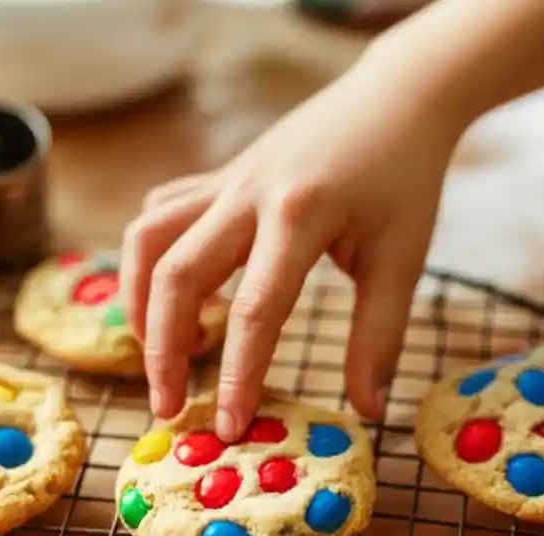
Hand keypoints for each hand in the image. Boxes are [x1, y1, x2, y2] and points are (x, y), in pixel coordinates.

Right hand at [121, 56, 460, 438]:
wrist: (396, 98)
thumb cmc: (404, 179)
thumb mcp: (402, 258)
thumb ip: (379, 337)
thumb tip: (368, 411)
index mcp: (299, 215)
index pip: (255, 311)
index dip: (237, 376)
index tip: (229, 428)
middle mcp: (247, 194)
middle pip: (176, 275)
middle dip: (161, 350)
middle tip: (169, 409)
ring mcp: (225, 180)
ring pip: (148, 238)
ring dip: (139, 300)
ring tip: (156, 353)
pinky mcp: (218, 176)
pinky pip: (162, 213)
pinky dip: (150, 257)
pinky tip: (171, 292)